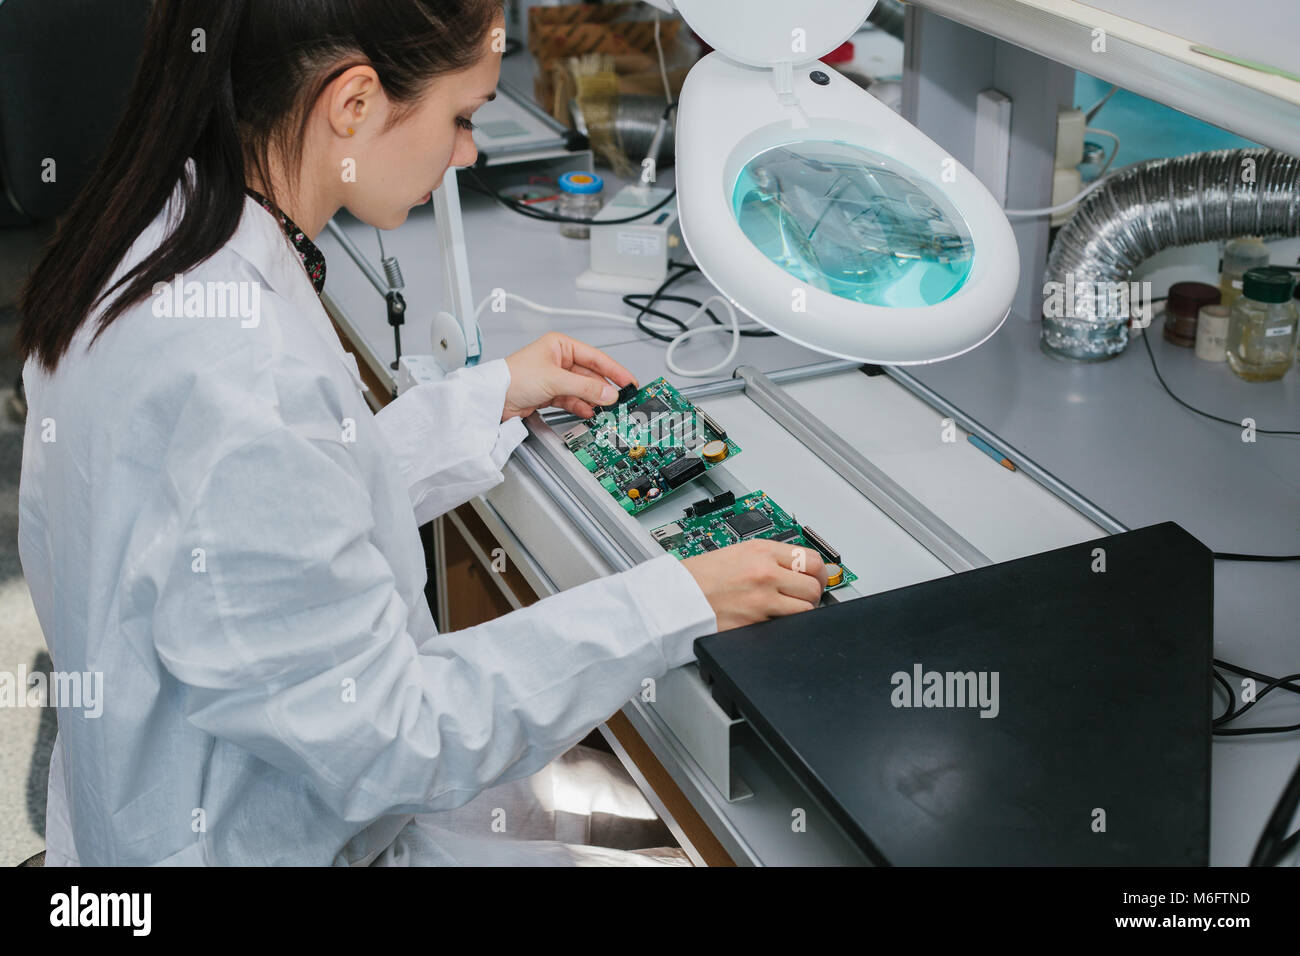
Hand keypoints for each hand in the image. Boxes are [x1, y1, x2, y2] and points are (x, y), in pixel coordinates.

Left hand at [501, 332, 636, 421]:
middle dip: (603, 388)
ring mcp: (554, 378)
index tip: (629, 381)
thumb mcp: (555, 380)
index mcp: (560, 345)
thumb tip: (609, 393)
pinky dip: (580, 406)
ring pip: (582, 389)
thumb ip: (585, 387)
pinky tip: (589, 412)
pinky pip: (572, 399)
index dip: (614, 369)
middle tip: (621, 399)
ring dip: (593, 399)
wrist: (492, 398)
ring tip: (607, 408)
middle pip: (590, 374)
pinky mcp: (549, 394)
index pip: (595, 357)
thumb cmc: (513, 377)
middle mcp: (558, 360)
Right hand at [681, 539, 827, 631]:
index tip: (818, 577)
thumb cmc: (698, 577)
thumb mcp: (736, 552)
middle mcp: (765, 572)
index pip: (811, 560)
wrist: (674, 597)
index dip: (820, 572)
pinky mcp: (755, 624)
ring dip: (801, 612)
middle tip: (801, 597)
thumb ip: (768, 558)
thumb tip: (796, 567)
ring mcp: (761, 600)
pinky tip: (771, 621)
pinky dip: (783, 626)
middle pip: (814, 585)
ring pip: (806, 609)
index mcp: (761, 551)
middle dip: (812, 594)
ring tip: (787, 611)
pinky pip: (785, 626)